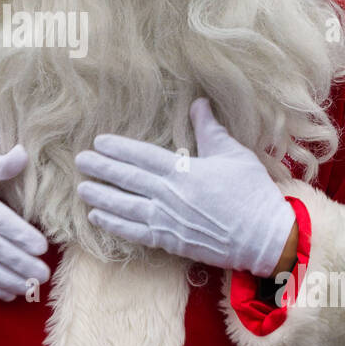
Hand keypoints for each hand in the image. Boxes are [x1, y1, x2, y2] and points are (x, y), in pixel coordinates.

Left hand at [75, 98, 296, 277]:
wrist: (265, 237)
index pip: (142, 156)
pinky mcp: (171, 241)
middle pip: (127, 180)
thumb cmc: (253, 192)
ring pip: (125, 207)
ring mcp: (168, 221)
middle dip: (101, 170)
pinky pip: (135, 232)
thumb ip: (209, 130)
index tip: (99, 142)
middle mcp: (169, 196)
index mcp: (183, 171)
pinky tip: (98, 218)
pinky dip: (115, 225)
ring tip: (82, 189)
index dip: (118, 149)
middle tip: (80, 162)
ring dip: (101, 197)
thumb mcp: (233, 153)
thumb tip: (198, 103)